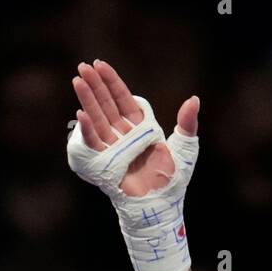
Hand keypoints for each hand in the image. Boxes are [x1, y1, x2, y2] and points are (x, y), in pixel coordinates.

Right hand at [71, 59, 199, 197]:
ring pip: (98, 119)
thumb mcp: (185, 149)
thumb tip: (194, 99)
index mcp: (141, 128)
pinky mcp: (105, 162)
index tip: (100, 64)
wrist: (162, 205)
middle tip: (82, 67)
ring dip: (87, 100)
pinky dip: (88, 130)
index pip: (124, 99)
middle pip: (107, 105)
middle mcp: (124, 135)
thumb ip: (188, 123)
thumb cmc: (173, 180)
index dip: (112, 82)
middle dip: (94, 86)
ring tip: (77, 81)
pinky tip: (81, 114)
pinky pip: (94, 143)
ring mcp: (113, 147)